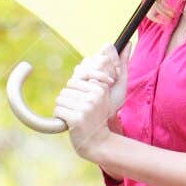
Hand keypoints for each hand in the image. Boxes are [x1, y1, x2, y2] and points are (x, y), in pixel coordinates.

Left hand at [54, 43, 129, 157]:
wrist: (98, 143)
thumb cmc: (98, 117)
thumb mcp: (105, 94)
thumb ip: (110, 70)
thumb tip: (128, 42)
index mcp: (100, 88)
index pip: (75, 80)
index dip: (75, 92)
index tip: (84, 102)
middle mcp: (94, 96)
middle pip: (66, 89)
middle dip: (69, 100)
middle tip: (80, 111)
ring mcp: (86, 108)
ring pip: (60, 99)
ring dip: (64, 109)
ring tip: (76, 117)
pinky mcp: (76, 119)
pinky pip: (58, 110)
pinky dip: (60, 117)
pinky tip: (71, 123)